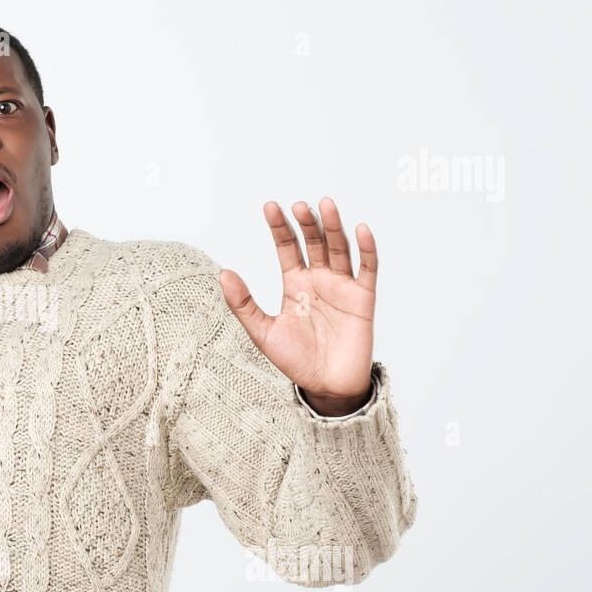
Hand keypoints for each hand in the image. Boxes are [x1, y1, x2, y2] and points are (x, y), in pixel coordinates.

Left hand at [217, 197, 374, 412]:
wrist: (326, 386)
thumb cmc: (296, 360)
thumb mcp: (263, 332)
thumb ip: (244, 304)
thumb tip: (223, 273)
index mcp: (294, 284)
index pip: (287, 247)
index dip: (280, 227)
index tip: (270, 207)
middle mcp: (319, 280)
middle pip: (314, 242)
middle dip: (307, 222)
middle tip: (299, 205)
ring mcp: (342, 287)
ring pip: (339, 249)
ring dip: (333, 227)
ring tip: (325, 205)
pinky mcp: (363, 299)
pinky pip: (367, 269)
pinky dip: (366, 249)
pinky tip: (360, 230)